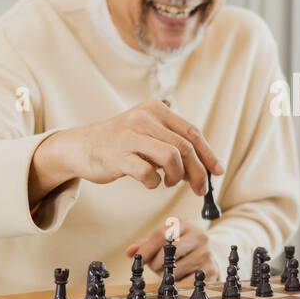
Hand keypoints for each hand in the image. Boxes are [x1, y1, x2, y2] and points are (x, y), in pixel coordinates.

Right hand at [32, 99, 223, 202]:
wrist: (81, 147)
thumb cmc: (122, 144)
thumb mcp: (148, 134)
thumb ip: (173, 143)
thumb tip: (205, 167)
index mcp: (156, 109)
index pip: (192, 132)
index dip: (208, 154)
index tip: (217, 171)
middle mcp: (144, 117)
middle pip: (185, 147)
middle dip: (198, 172)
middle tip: (200, 189)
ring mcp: (130, 135)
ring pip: (171, 157)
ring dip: (176, 177)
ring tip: (169, 182)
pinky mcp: (117, 155)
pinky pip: (148, 173)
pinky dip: (154, 182)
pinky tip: (149, 182)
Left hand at [126, 219, 217, 281]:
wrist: (211, 256)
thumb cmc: (181, 250)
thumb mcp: (165, 243)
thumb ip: (146, 246)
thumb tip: (130, 251)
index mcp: (184, 224)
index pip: (161, 235)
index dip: (146, 250)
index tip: (136, 261)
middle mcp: (198, 235)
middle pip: (168, 251)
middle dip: (156, 264)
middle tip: (155, 268)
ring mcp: (206, 253)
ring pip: (176, 269)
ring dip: (166, 276)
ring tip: (168, 274)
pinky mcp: (211, 270)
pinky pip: (187, 282)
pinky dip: (177, 285)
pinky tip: (176, 282)